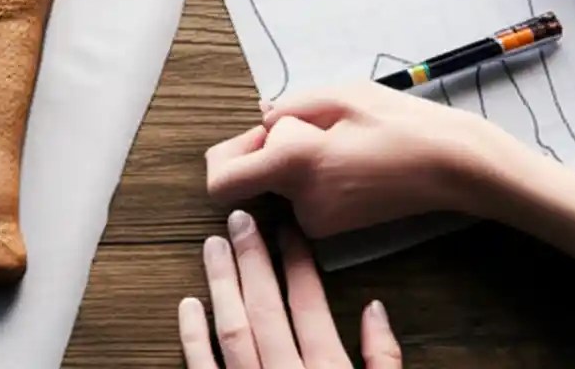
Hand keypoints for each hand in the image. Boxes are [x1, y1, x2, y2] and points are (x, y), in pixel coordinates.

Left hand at [178, 211, 400, 367]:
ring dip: (223, 283)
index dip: (298, 262)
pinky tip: (190, 304)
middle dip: (253, 259)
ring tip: (214, 245)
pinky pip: (202, 368)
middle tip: (240, 220)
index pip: (309, 305)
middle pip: (266, 308)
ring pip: (233, 329)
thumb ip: (383, 358)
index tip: (287, 229)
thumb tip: (376, 309)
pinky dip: (193, 336)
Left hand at [206, 82, 516, 237]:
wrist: (454, 166)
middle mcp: (299, 200)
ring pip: (279, 184)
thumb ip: (288, 108)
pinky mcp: (333, 228)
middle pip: (252, 177)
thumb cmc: (402, 123)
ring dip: (294, 160)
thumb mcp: (340, 96)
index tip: (256, 134)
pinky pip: (301, 196)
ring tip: (341, 140)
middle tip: (311, 125)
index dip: (227, 155)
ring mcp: (318, 220)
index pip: (221, 181)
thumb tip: (261, 120)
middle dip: (268, 148)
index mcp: (295, 163)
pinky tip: (350, 158)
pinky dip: (312, 175)